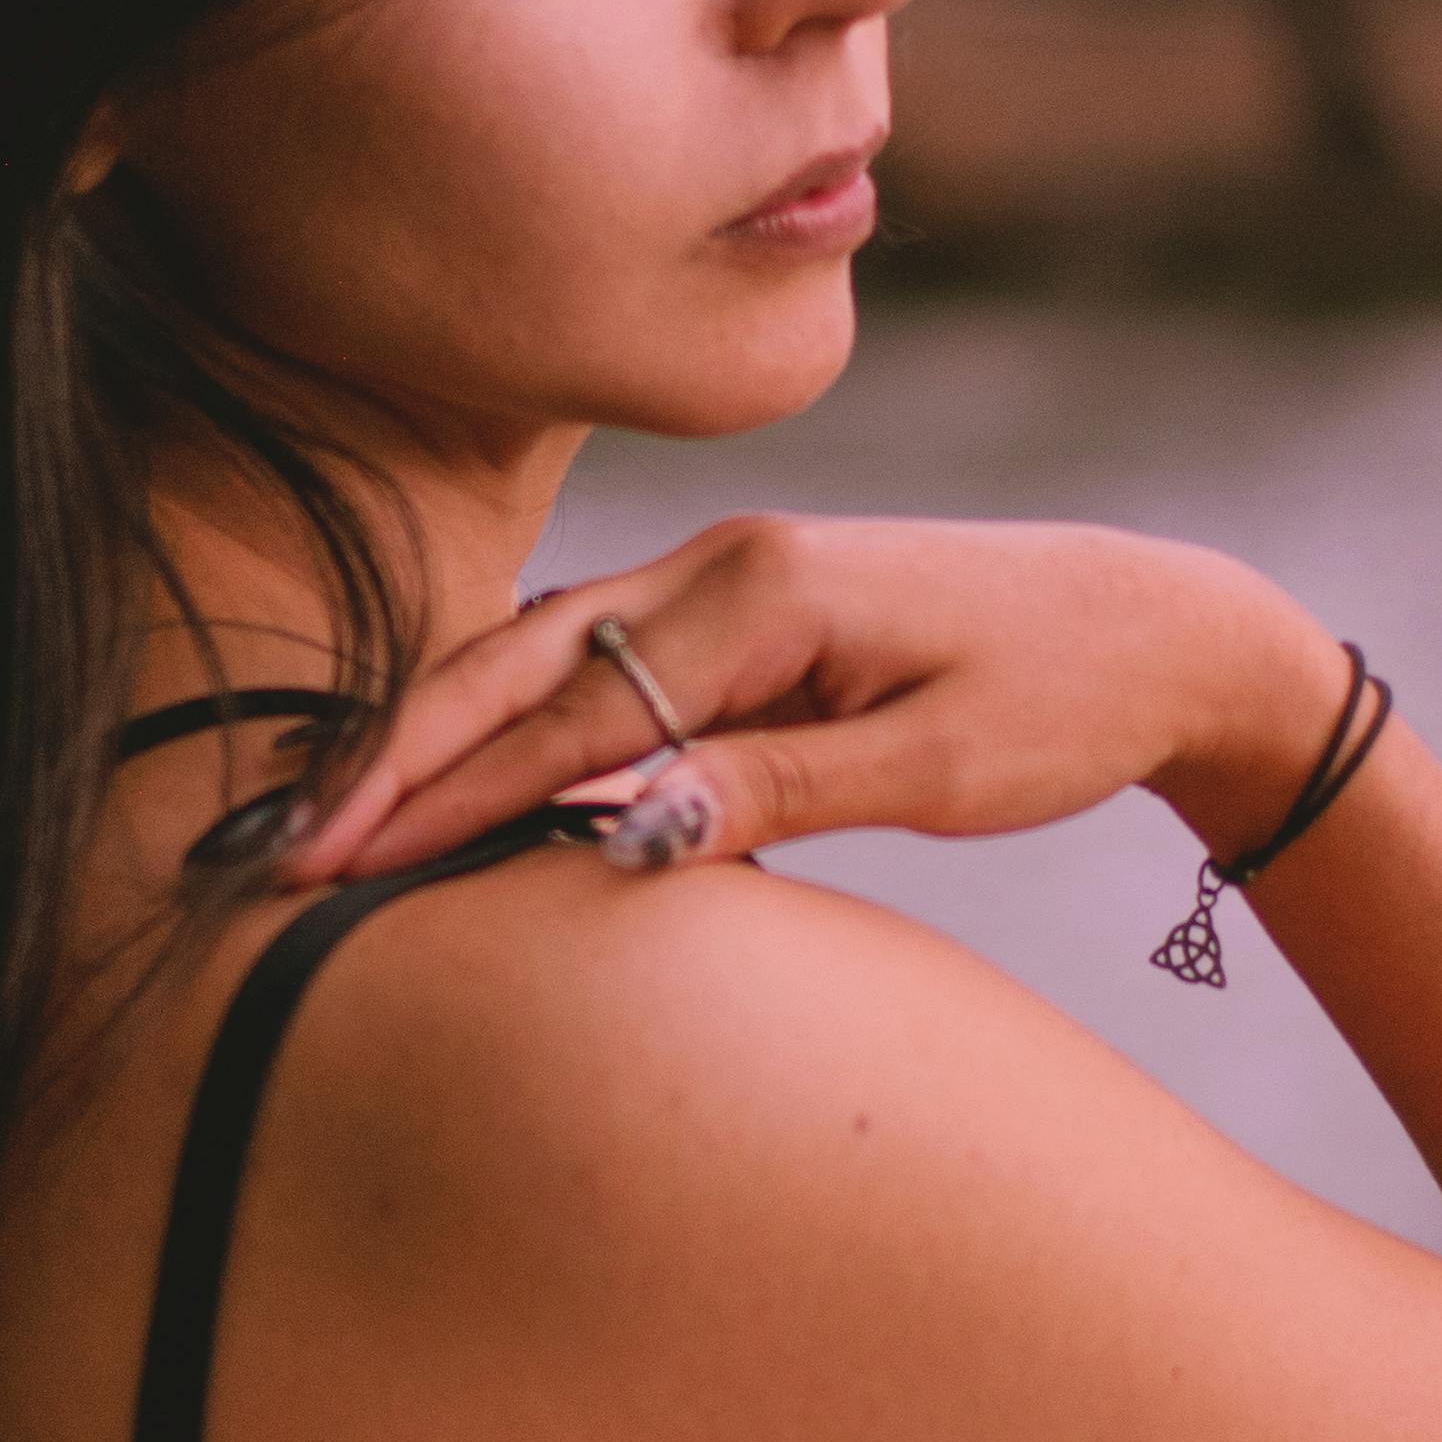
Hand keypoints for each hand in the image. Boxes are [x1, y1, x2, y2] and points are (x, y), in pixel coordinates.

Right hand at [280, 517, 1353, 889]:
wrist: (1163, 630)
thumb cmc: (1067, 703)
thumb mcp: (935, 767)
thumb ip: (775, 789)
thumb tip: (624, 833)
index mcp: (764, 593)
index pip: (565, 711)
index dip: (446, 796)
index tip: (340, 872)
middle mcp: (724, 569)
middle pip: (516, 667)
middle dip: (394, 763)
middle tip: (278, 860)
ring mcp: (727, 586)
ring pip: (541, 662)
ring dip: (434, 741)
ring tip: (329, 828)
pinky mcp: (744, 622)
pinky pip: (595, 672)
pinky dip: (510, 724)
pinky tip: (451, 785)